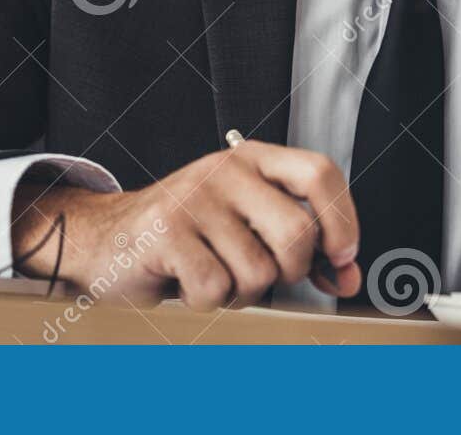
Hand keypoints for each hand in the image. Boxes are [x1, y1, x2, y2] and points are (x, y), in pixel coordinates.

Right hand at [10, 142, 361, 309]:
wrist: (110, 240)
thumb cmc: (190, 236)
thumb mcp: (250, 228)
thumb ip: (304, 247)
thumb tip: (350, 277)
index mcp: (252, 160)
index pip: (319, 173)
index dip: (343, 219)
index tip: (341, 255)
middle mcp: (225, 170)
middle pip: (297, 233)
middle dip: (288, 272)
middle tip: (260, 272)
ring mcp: (194, 197)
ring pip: (257, 272)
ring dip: (240, 292)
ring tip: (212, 272)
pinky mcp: (166, 230)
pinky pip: (216, 288)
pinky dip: (205, 300)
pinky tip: (185, 280)